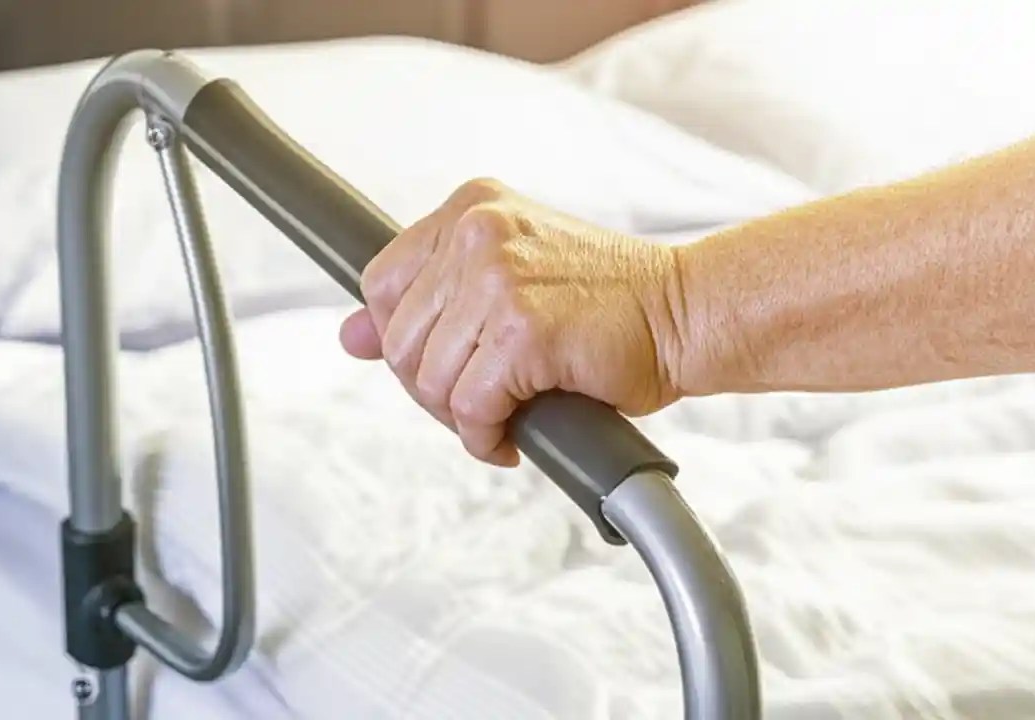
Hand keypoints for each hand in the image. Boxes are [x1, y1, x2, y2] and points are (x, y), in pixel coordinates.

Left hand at [340, 178, 684, 465]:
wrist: (685, 313)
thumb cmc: (605, 303)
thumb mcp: (507, 282)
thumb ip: (430, 303)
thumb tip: (349, 336)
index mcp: (471, 208)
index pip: (382, 284)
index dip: (403, 341)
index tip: (443, 364)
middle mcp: (479, 233)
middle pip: (400, 339)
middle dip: (431, 388)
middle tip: (478, 404)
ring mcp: (500, 280)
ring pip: (430, 379)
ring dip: (461, 416)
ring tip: (503, 416)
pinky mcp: (524, 332)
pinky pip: (470, 408)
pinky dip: (485, 436)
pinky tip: (514, 434)